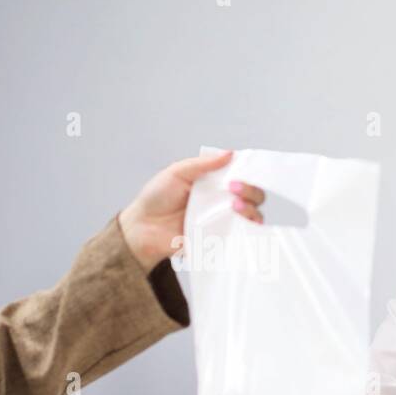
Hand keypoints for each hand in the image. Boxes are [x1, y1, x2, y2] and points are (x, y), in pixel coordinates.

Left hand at [118, 150, 265, 273]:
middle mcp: (222, 202)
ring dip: (251, 209)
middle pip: (253, 197)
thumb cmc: (156, 198)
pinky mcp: (218, 241)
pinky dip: (247, 232)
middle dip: (251, 191)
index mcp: (214, 183)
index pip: (242, 177)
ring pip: (252, 217)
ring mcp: (222, 222)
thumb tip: (230, 153)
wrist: (142, 227)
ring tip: (235, 206)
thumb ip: (203, 164)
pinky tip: (240, 224)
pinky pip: (240, 238)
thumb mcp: (177, 172)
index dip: (248, 174)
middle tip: (235, 189)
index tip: (243, 173)